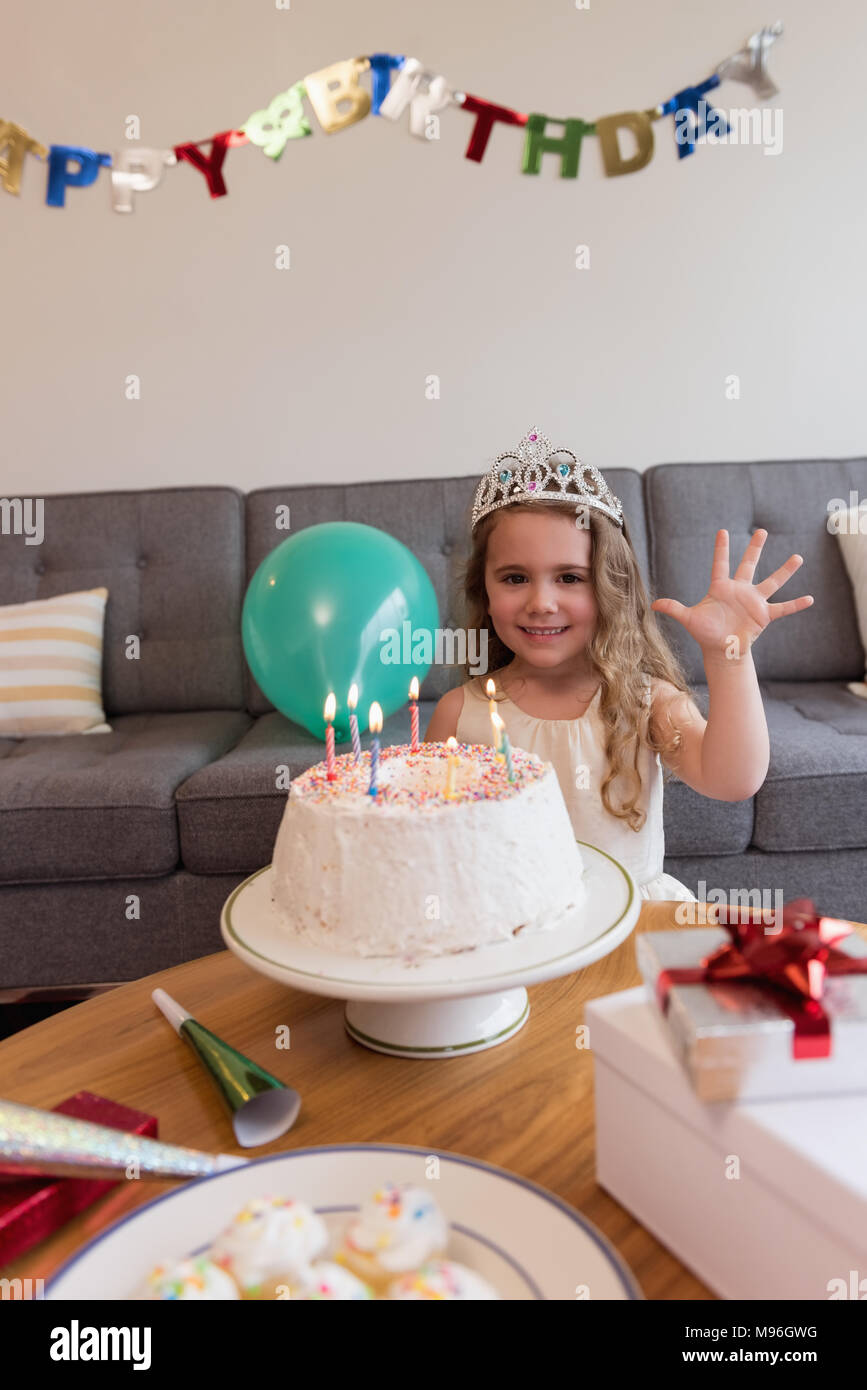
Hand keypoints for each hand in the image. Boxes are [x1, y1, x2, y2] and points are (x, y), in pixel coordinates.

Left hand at [650, 529, 813, 660]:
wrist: (722, 650)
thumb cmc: (705, 633)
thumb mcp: (689, 619)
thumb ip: (674, 609)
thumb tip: (653, 605)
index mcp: (721, 588)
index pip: (720, 564)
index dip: (721, 549)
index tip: (722, 531)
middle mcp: (740, 591)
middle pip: (749, 564)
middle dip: (755, 548)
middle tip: (762, 531)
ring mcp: (754, 602)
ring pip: (772, 582)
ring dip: (785, 571)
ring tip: (798, 557)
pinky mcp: (764, 615)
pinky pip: (783, 608)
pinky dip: (796, 605)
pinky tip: (811, 599)